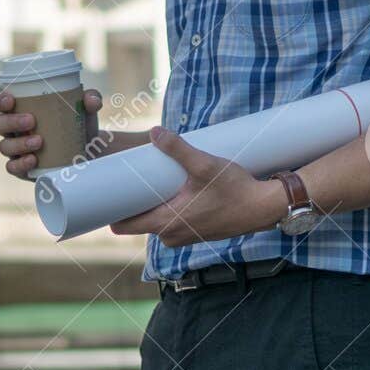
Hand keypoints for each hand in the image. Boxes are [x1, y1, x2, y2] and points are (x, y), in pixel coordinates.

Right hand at [0, 88, 102, 178]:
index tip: (11, 100)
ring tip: (39, 142)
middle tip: (32, 120)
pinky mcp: (22, 168)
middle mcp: (12, 129)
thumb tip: (91, 100)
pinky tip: (33, 160)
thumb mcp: (85, 109)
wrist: (88, 152)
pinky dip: (20, 164)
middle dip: (11, 121)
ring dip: (19, 143)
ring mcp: (16, 149)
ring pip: (4, 146)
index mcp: (19, 109)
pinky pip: (12, 167)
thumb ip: (90, 99)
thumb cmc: (77, 123)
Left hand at [110, 125, 281, 245]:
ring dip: (150, 205)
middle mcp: (172, 236)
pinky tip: (168, 191)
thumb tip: (155, 132)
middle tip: (127, 178)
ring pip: (155, 222)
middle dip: (131, 203)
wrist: (265, 207)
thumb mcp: (205, 165)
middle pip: (138, 222)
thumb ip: (178, 149)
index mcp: (167, 223)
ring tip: (147, 181)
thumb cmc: (236, 189)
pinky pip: (170, 223)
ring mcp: (183, 237)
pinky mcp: (195, 233)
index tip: (105, 194)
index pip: (125, 225)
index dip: (111, 211)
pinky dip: (166, 209)